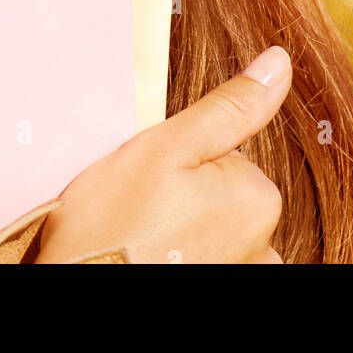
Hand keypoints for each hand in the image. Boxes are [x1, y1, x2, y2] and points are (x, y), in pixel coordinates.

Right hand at [34, 44, 290, 263]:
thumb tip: (279, 63)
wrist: (74, 282)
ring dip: (182, 234)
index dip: (184, 160)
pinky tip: (147, 257)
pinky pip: (205, 259)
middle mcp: (265, 248)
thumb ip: (228, 107)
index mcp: (259, 200)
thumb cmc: (113, 226)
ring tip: (138, 238)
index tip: (152, 178)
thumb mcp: (167, 146)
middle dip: (187, 198)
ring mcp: (241, 274)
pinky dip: (177, 258)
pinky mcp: (214, 289)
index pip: (229, 159)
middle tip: (140, 208)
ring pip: (212, 235)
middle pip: (225, 199)